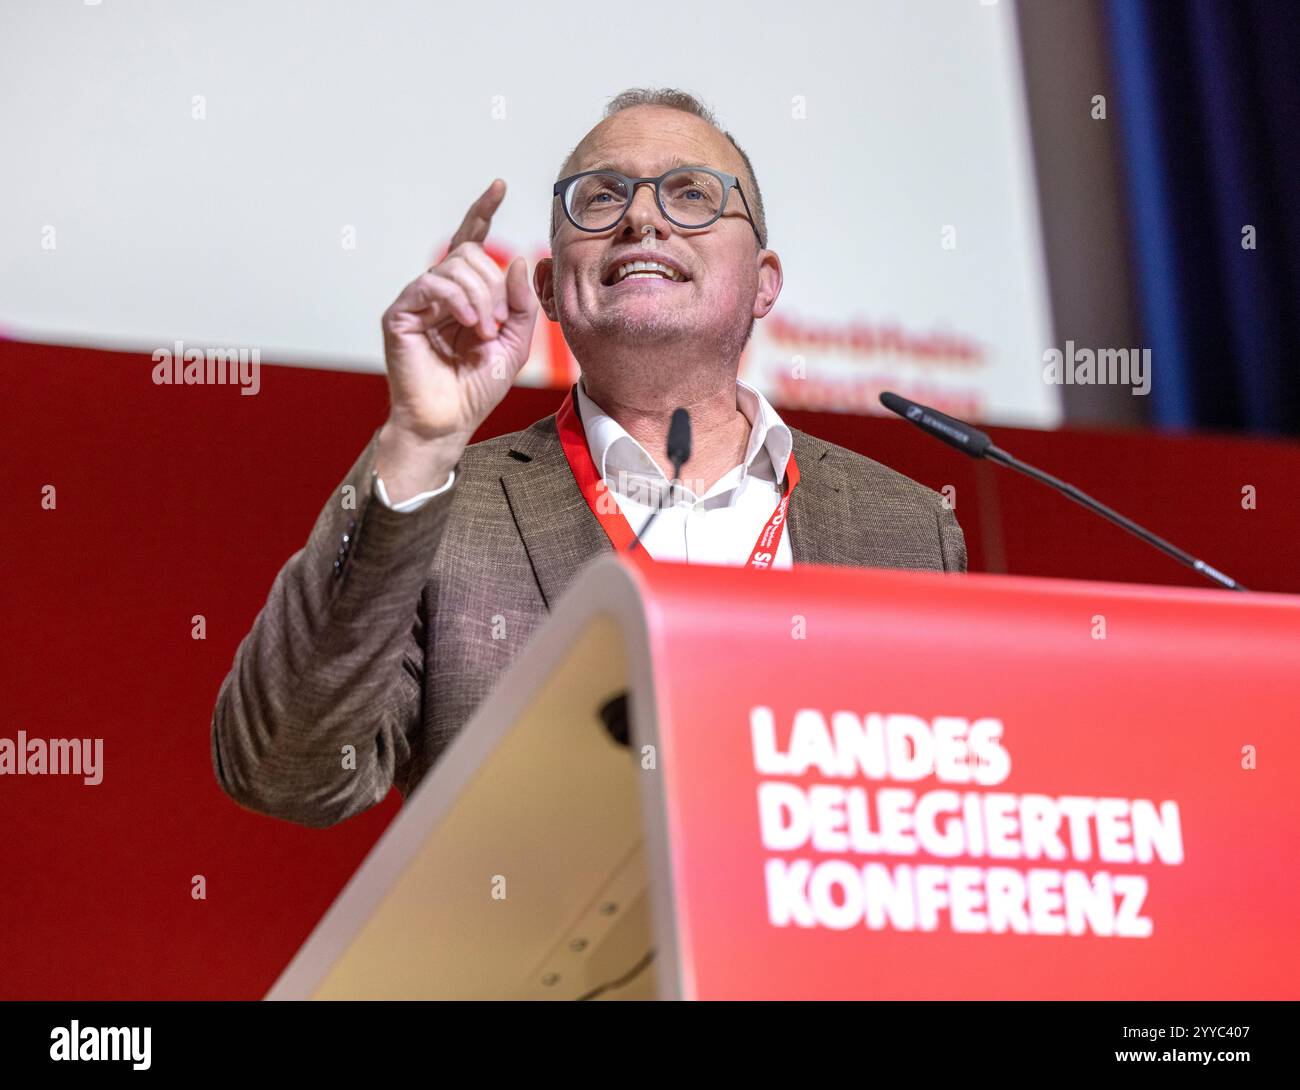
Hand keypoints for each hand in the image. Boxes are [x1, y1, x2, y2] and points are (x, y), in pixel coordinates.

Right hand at [378, 179, 538, 496]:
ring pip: (455, 267)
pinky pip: (432, 285)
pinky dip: (458, 302)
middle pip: (471, 254)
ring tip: (483, 333)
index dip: (482, 212)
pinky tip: (471, 325)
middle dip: (494, 286)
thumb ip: (521, 302)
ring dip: (480, 298)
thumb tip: (518, 259)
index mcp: (464, 295)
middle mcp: (439, 292)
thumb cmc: (477, 387)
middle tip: (496, 325)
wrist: (450, 421)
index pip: (471, 242)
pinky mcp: (401, 314)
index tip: (498, 186)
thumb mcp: (515, 342)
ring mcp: (418, 301)